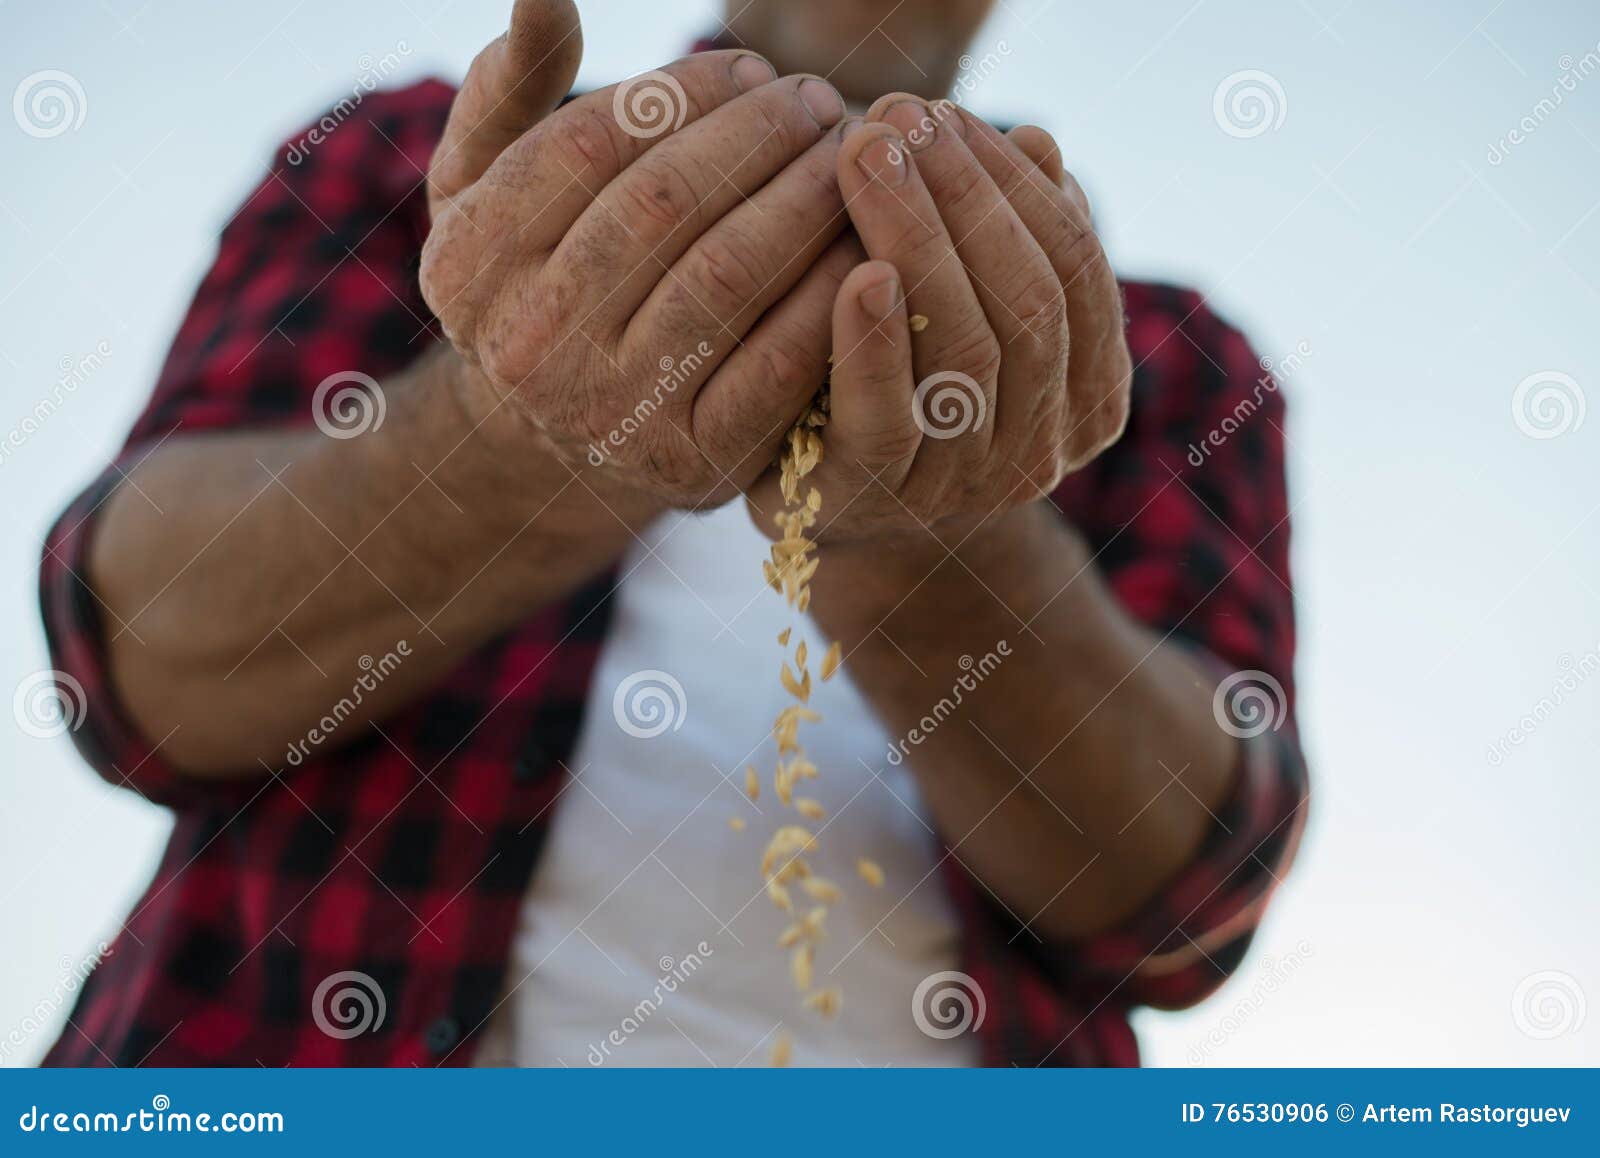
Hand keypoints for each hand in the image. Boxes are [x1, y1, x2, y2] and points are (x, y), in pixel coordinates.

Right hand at [419, 0, 860, 508]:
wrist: (573, 438)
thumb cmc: (544, 281)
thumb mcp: (491, 191)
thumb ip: (509, 90)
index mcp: (471, 265)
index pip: (584, 148)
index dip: (681, 95)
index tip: (749, 68)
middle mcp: (530, 347)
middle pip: (662, 206)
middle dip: (756, 136)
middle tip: (817, 101)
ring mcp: (614, 414)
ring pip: (726, 276)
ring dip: (805, 198)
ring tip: (851, 154)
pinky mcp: (698, 464)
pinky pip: (780, 364)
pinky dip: (833, 294)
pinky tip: (867, 243)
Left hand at [748, 98, 1130, 546]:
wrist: (826, 503)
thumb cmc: (905, 378)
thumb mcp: (972, 307)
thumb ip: (1012, 239)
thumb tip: (1038, 142)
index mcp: (1088, 398)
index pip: (1076, 270)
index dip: (1018, 186)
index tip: (951, 115)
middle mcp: (1038, 452)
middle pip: (1028, 304)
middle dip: (965, 197)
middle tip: (898, 117)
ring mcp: (959, 484)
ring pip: (965, 352)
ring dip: (917, 238)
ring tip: (865, 155)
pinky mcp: (872, 498)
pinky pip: (886, 420)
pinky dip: (874, 342)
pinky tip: (858, 271)